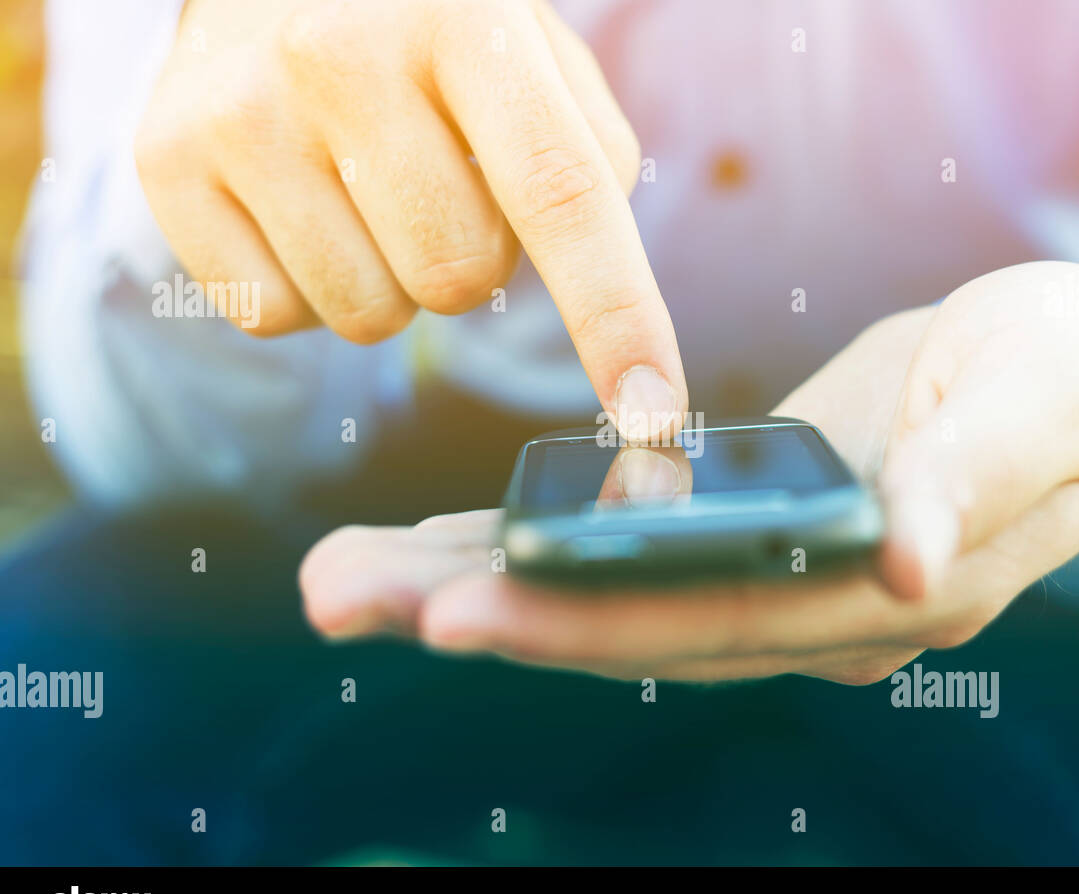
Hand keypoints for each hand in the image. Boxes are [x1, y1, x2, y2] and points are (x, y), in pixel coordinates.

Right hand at [136, 0, 684, 439]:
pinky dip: (308, 290)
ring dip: (391, 281)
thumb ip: (587, 156)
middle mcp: (341, 53)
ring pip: (370, 315)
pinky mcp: (167, 161)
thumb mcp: (527, 52)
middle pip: (460, 280)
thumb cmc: (425, 33)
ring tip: (363, 190)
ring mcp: (242, 109)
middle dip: (471, 262)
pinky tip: (300, 207)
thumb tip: (606, 299)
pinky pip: (277, 317)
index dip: (617, 317)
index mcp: (463, 17)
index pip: (561, 195)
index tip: (656, 414)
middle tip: (436, 185)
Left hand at [299, 262, 1078, 683]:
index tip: (456, 610)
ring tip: (347, 573)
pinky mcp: (737, 537)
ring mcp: (766, 582)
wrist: (1054, 373)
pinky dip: (528, 550)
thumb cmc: (1058, 376)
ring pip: (605, 601)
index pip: (713, 622)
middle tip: (336, 591)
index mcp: (878, 595)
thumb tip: (912, 562)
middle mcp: (806, 615)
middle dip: (481, 614)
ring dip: (474, 587)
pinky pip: (621, 553)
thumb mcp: (1044, 402)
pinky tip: (439, 544)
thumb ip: (979, 480)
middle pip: (625, 628)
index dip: (584, 619)